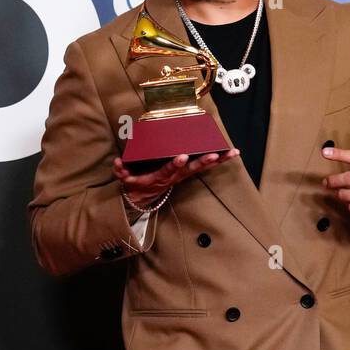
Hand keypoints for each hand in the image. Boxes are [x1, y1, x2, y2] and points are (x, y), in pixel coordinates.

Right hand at [113, 148, 240, 210]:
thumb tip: (117, 163)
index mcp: (160, 176)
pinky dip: (219, 160)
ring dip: (218, 160)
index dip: (174, 164)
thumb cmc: (136, 184)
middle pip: (191, 169)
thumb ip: (122, 171)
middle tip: (215, 155)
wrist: (144, 197)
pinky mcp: (188, 172)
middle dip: (203, 162)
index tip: (181, 157)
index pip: (168, 170)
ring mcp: (183, 174)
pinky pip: (206, 166)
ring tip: (232, 153)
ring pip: (202, 167)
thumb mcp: (126, 179)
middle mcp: (175, 176)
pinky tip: (232, 153)